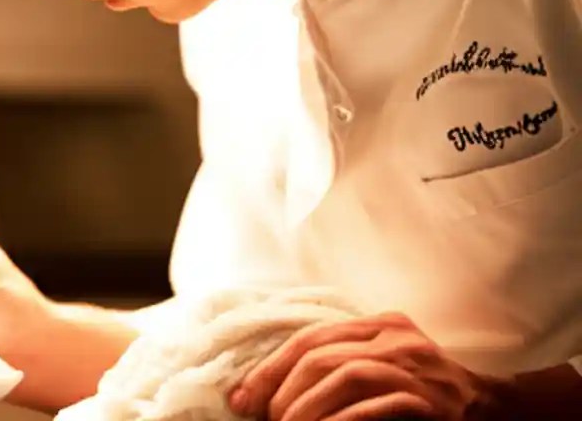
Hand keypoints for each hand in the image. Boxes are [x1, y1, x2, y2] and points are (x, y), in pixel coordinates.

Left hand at [228, 312, 498, 419]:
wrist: (492, 408)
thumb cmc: (423, 391)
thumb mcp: (380, 363)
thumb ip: (336, 362)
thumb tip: (267, 390)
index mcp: (377, 323)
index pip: (309, 338)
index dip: (269, 368)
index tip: (243, 397)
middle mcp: (395, 336)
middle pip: (320, 354)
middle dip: (282, 389)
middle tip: (266, 419)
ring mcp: (415, 365)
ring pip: (344, 374)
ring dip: (307, 406)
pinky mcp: (431, 398)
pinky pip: (377, 404)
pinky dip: (343, 419)